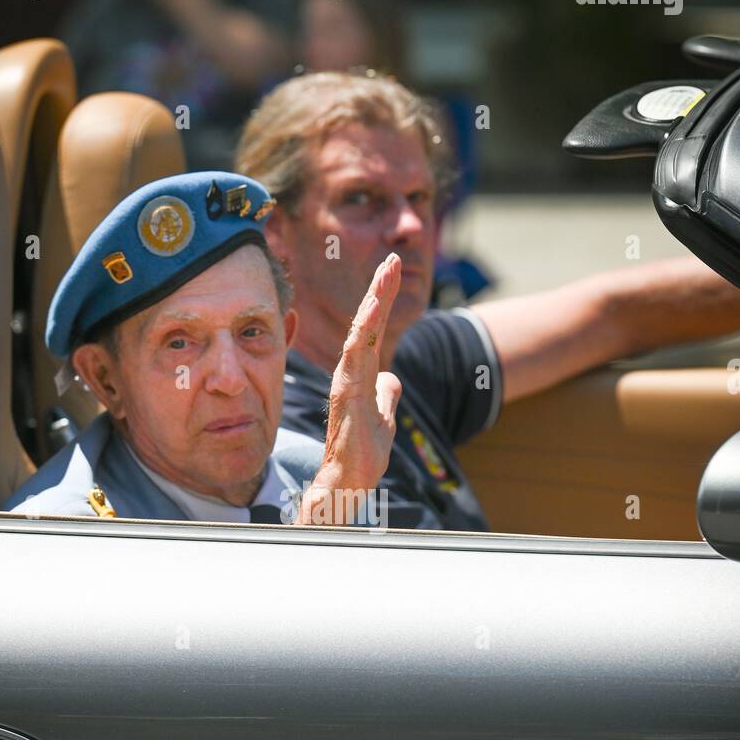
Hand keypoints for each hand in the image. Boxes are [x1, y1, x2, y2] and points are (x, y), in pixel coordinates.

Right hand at [295, 254, 402, 525]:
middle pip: (366, 323)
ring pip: (360, 332)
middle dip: (379, 289)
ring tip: (386, 272)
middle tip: (392, 259)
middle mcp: (351, 373)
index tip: (392, 271)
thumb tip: (391, 379)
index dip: (382, 301)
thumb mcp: (385, 419)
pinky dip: (364, 330)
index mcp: (361, 375)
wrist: (349, 481)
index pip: (373, 331)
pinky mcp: (347, 394)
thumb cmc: (361, 454)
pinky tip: (373, 309)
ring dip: (374, 301)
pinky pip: (355, 355)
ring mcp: (347, 382)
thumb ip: (386, 395)